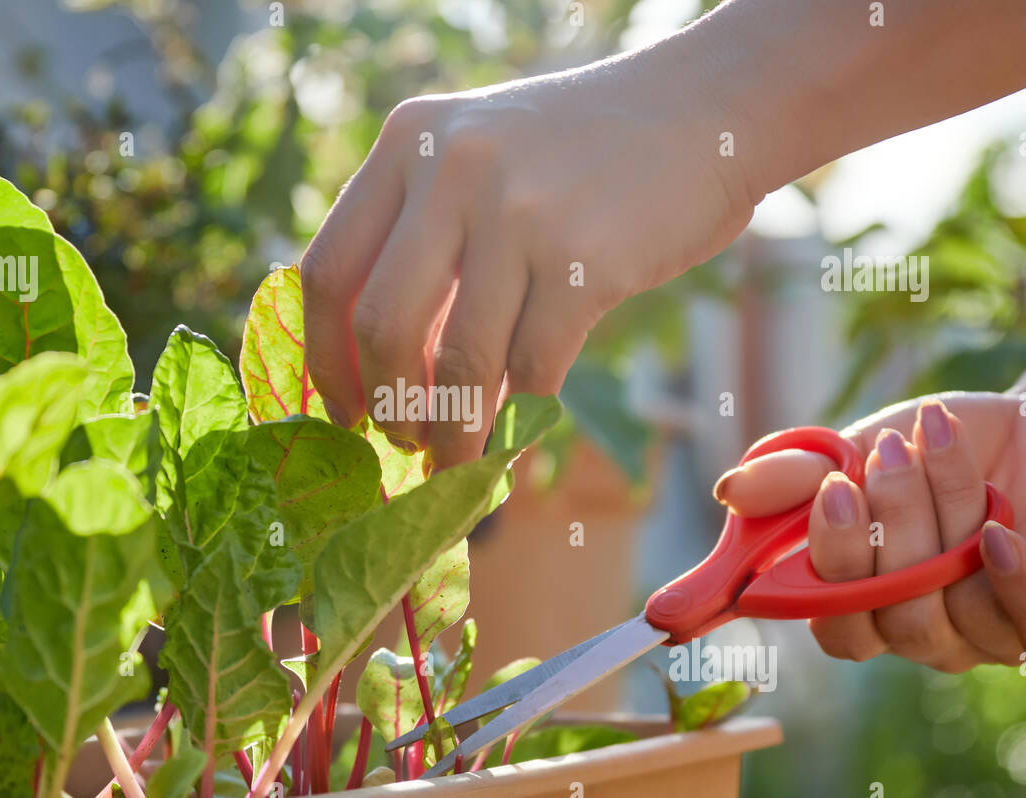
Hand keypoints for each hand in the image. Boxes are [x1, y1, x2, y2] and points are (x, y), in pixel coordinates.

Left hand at [300, 42, 760, 470]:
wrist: (701, 109)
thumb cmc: (580, 153)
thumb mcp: (477, 157)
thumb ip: (421, 237)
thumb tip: (377, 371)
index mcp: (406, 143)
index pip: (326, 272)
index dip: (324, 360)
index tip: (340, 410)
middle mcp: (449, 169)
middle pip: (380, 327)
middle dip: (387, 407)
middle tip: (405, 440)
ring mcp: (518, 214)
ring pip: (458, 365)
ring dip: (454, 436)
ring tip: (459, 460)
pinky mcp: (584, 262)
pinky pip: (532, 373)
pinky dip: (518, 424)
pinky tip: (514, 442)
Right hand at [715, 394, 1025, 671]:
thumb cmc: (930, 447)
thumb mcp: (852, 450)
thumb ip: (791, 476)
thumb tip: (727, 491)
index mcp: (859, 599)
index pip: (825, 622)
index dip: (817, 574)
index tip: (830, 493)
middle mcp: (917, 629)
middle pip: (886, 615)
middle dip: (889, 526)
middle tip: (892, 454)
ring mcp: (984, 632)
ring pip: (950, 611)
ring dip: (948, 518)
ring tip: (946, 451)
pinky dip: (1011, 583)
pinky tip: (999, 534)